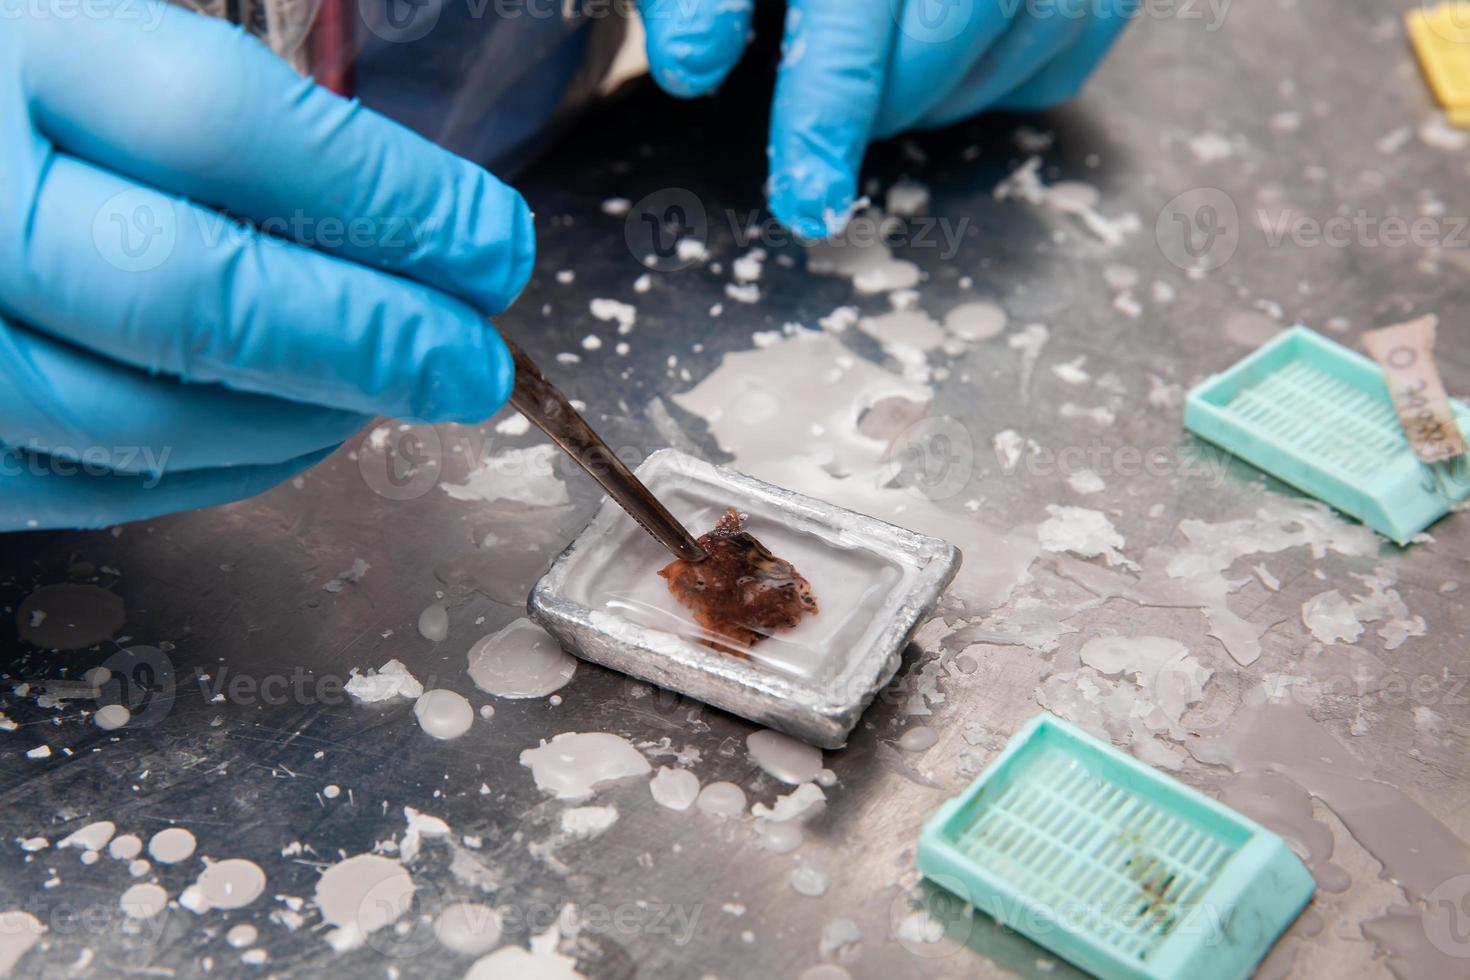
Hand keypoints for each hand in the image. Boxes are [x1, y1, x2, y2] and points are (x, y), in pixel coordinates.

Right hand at [1, 1, 533, 529]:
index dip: (391, 200)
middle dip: (374, 343)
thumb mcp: (81, 22)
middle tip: (473, 361)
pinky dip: (221, 470)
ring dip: (311, 420)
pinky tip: (291, 429)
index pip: (226, 129)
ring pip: (149, 422)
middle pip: (200, 300)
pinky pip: (92, 488)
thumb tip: (407, 210)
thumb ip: (208, 95)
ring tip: (396, 391)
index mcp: (5, 47)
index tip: (493, 244)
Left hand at [638, 0, 1131, 236]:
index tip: (806, 199)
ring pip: (1032, 30)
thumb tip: (693, 64)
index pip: (850, 24)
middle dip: (890, 101)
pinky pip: (1078, 33)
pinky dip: (1016, 71)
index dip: (825, 114)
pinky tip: (959, 58)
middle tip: (841, 121)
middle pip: (953, 24)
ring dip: (952, 92)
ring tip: (895, 83)